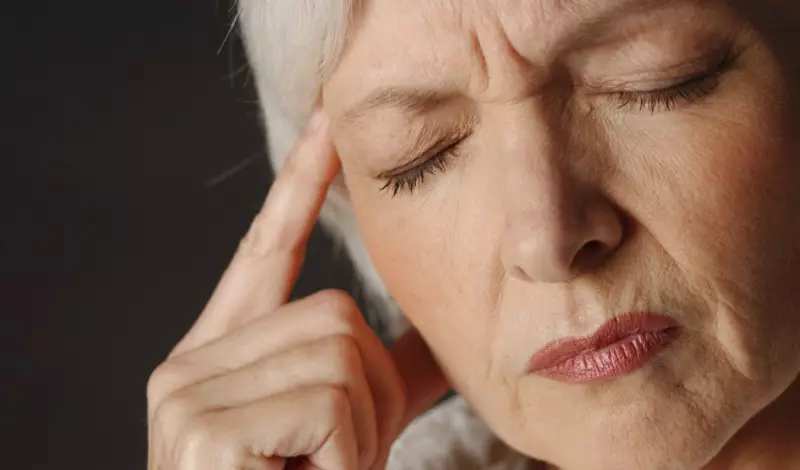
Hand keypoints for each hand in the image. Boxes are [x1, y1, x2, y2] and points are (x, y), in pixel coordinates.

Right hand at [146, 110, 449, 469]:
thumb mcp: (346, 433)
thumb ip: (383, 379)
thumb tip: (442, 335)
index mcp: (223, 357)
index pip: (265, 249)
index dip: (300, 184)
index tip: (328, 121)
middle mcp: (189, 363)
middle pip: (335, 317)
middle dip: (365, 396)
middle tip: (329, 459)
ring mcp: (187, 390)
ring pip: (337, 353)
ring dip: (358, 433)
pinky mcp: (200, 421)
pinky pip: (326, 398)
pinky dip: (344, 455)